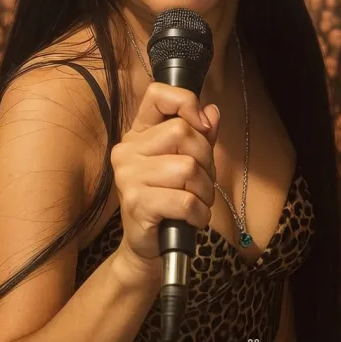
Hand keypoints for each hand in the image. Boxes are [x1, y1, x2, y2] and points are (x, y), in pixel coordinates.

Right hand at [110, 81, 219, 270]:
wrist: (147, 247)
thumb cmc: (169, 200)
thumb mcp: (187, 162)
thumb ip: (200, 135)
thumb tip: (213, 112)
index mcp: (138, 132)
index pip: (158, 94)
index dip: (186, 102)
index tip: (202, 126)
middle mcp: (127, 150)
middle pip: (182, 132)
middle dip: (206, 159)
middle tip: (202, 181)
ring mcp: (128, 176)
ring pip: (188, 167)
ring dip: (205, 190)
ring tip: (198, 202)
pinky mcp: (136, 203)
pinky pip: (185, 200)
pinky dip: (199, 212)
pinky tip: (194, 218)